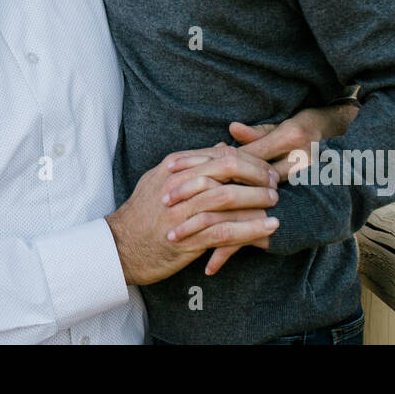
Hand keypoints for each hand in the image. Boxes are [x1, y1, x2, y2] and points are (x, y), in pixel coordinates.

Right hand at [106, 156, 278, 285]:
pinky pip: (224, 231)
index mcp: (173, 168)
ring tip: (275, 201)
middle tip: (274, 181)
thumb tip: (221, 146)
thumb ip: (192, 163)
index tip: (265, 167)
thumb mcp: (160, 179)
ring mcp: (181, 212)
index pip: (218, 154)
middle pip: (225, 169)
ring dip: (255, 198)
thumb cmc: (142, 214)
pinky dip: (249, 228)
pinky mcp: (186, 239)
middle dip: (255, 173)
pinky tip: (268, 228)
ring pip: (226, 197)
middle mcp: (177, 185)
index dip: (247, 158)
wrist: (119, 247)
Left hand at [161, 103, 358, 274]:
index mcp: (271, 151)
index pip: (223, 159)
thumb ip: (260, 136)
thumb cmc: (320, 152)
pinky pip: (246, 241)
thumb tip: (232, 130)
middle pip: (219, 190)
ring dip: (199, 230)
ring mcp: (272, 204)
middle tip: (160, 206)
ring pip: (226, 218)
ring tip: (173, 239)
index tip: (167, 170)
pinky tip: (208, 267)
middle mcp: (271, 178)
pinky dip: (226, 254)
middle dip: (187, 199)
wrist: (354, 181)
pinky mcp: (276, 226)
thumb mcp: (291, 136)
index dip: (193, 165)